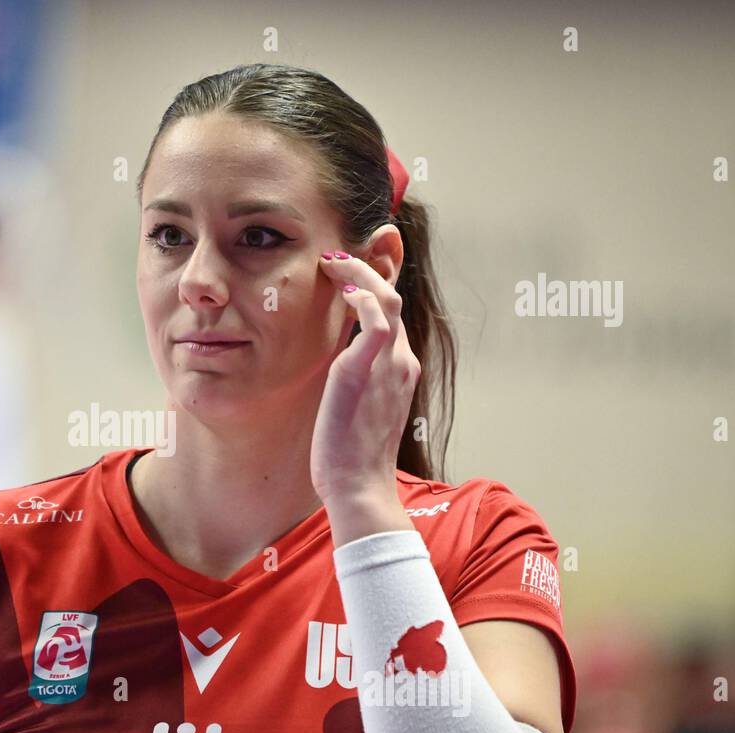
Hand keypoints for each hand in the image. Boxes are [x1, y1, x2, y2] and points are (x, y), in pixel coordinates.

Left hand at [309, 250, 419, 544]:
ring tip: (334, 259)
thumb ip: (352, 381)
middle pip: (396, 296)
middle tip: (353, 241)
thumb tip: (337, 366)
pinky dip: (362, 296)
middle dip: (379, 261)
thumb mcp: (353, 409)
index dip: (384, 280)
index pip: (394, 313)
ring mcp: (388, 366)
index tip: (365, 255)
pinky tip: (340, 286)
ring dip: (362, 272)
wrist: (358, 489)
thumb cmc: (350, 457)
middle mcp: (400, 363)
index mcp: (398, 371)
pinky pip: (375, 320)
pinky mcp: (364, 372)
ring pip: (389, 299)